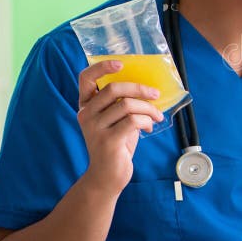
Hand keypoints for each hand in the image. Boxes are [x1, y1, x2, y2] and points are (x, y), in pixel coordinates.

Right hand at [77, 60, 163, 194]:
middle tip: (155, 94)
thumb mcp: (117, 120)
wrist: (107, 176)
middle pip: (114, 89)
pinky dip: (147, 121)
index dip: (101, 67)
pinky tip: (149, 128)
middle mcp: (86, 114)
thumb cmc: (116, 144)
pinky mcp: (107, 141)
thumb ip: (122, 103)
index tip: (120, 64)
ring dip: (148, 109)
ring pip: (128, 105)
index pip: (85, 79)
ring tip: (156, 117)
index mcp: (86, 106)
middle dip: (140, 89)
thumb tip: (147, 88)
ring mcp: (94, 128)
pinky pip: (133, 121)